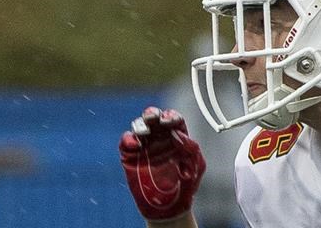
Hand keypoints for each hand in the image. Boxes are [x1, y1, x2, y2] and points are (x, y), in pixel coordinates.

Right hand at [119, 106, 204, 222]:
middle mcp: (159, 137)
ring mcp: (145, 146)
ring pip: (138, 125)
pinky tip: (136, 144)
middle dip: (152, 113)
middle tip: (153, 117)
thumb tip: (177, 133)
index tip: (170, 121)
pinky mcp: (131, 156)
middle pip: (153, 117)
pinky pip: (126, 141)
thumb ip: (189, 146)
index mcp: (176, 135)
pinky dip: (129, 139)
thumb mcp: (194, 163)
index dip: (170, 116)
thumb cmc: (186, 184)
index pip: (172, 118)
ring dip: (140, 124)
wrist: (171, 207)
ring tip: (144, 132)